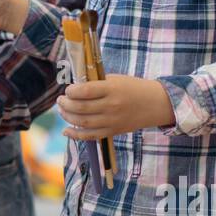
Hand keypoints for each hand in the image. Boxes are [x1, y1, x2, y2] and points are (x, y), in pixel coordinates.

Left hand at [56, 75, 175, 139]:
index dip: (71, 91)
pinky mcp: (113, 132)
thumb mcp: (116, 79)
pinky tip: (65, 130)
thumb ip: (96, 83)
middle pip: (81, 108)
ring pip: (82, 122)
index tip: (68, 89)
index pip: (85, 91)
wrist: (156, 104)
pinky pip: (90, 136)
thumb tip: (74, 87)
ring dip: (67, 116)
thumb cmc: (134, 88)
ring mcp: (112, 121)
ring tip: (62, 110)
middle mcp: (111, 106)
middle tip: (60, 100)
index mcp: (112, 89)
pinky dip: (75, 135)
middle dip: (65, 104)